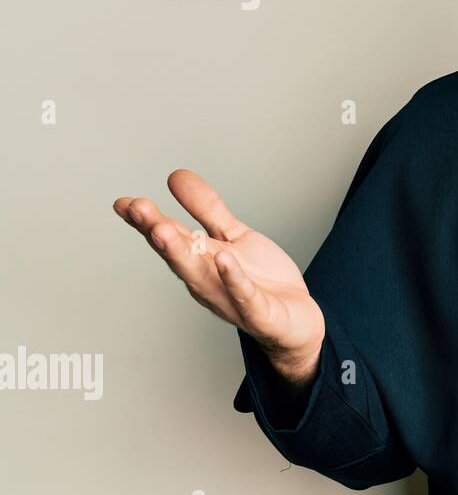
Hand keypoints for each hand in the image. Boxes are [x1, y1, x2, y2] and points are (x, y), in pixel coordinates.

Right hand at [113, 170, 324, 385]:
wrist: (297, 319)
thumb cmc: (261, 279)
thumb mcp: (233, 236)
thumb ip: (207, 209)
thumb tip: (175, 176)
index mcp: (199, 261)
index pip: (169, 239)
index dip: (146, 222)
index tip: (123, 203)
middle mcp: (207, 281)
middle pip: (178, 256)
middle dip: (157, 232)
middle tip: (137, 209)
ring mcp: (229, 298)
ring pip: (200, 277)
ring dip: (181, 254)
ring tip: (162, 230)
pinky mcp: (258, 313)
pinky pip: (244, 296)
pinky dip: (233, 279)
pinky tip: (224, 259)